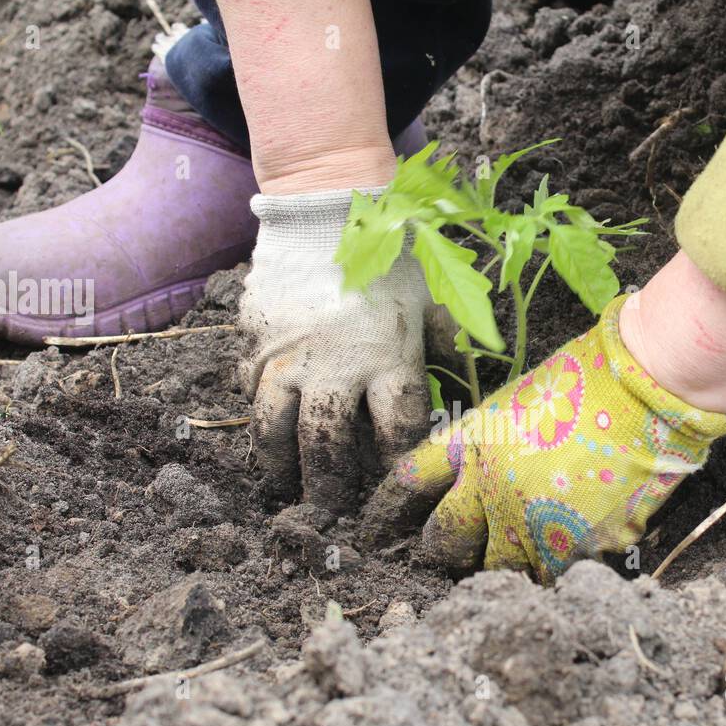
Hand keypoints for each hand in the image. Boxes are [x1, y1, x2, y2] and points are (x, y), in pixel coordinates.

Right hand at [238, 190, 431, 511]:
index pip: (396, 431)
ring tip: (287, 496)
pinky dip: (256, 427)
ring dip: (282, 469)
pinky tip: (264, 449)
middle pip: (329, 443)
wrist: (327, 207)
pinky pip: (249, 394)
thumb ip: (448, 349)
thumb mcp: (432, 301)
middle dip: (331, 488)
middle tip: (332, 518)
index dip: (396, 470)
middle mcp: (336, 363)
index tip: (396, 494)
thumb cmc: (391, 260)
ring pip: (277, 428)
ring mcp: (289, 354)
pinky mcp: (255, 343)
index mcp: (389, 356)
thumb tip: (476, 388)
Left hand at [361, 296, 725, 582]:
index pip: (407, 480)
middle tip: (442, 557)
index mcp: (472, 440)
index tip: (374, 528)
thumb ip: (495, 440)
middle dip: (437, 553)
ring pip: (493, 570)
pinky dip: (549, 575)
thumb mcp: (522, 398)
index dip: (386, 509)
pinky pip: (547, 579)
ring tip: (507, 565)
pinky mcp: (573, 548)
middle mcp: (489, 486)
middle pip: (441, 540)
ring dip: (497, 569)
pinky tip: (558, 567)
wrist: (650, 387)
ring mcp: (530, 522)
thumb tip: (484, 475)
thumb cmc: (594, 376)